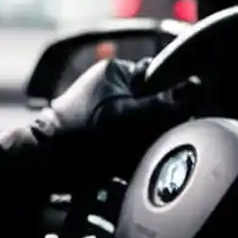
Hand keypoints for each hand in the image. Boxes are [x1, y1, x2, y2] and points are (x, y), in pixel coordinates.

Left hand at [4, 58, 201, 185]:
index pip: (161, 75)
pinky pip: (126, 135)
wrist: (41, 166)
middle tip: (149, 136)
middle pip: (152, 100)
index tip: (174, 114)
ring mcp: (100, 106)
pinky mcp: (96, 128)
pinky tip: (123, 159)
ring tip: (131, 149)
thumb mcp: (131, 120)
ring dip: (143, 137)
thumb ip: (167, 103)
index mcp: (116, 70)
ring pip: (140, 120)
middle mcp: (107, 84)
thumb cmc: (81, 140)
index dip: (172, 96)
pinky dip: (129, 148)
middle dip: (156, 121)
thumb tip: (197, 87)